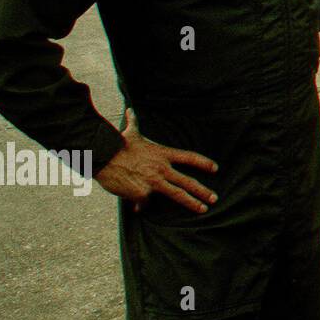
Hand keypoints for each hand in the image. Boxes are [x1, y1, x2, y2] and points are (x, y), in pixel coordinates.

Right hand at [94, 110, 217, 212]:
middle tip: (214, 198)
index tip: (215, 168)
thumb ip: (134, 122)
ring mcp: (154, 181)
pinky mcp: (142, 193)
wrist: (103, 157)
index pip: (189, 157)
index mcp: (163, 154)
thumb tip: (130, 110)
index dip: (203, 163)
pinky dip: (140, 205)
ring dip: (192, 202)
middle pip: (188, 181)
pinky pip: (144, 203)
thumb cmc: (117, 144)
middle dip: (203, 190)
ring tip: (203, 209)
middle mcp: (162, 168)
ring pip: (177, 194)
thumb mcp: (130, 132)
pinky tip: (136, 206)